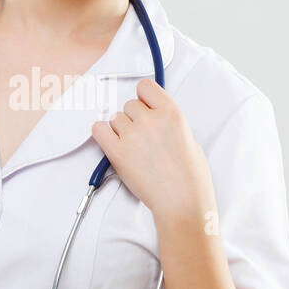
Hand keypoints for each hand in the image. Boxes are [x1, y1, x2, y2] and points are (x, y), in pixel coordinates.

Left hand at [91, 78, 213, 221]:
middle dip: (133, 117)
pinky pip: (98, 130)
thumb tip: (154, 117)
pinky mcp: (117, 153)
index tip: (145, 107)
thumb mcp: (188, 137)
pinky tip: (112, 143)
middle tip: (142, 136)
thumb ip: (168, 122)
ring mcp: (132, 135)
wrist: (182, 201)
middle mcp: (150, 120)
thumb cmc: (190, 175)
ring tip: (133, 147)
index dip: (144, 98)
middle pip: (129, 104)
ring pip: (114, 118)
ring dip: (120, 129)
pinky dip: (103, 134)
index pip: (145, 87)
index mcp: (171, 112)